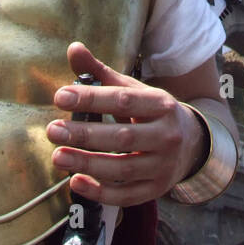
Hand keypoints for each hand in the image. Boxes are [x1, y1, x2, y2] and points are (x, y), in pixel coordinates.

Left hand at [47, 42, 205, 205]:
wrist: (191, 144)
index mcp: (162, 104)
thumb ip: (100, 73)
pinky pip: (126, 195)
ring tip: (57, 156)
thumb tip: (74, 49)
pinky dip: (100, 191)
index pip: (124, 100)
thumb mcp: (133, 90)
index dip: (91, 98)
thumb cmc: (151, 113)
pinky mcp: (156, 189)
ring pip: (123, 168)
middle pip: (122, 137)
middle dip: (84, 135)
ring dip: (87, 164)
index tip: (60, 97)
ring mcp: (163, 165)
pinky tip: (76, 181)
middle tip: (52, 131)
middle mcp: (167, 135)